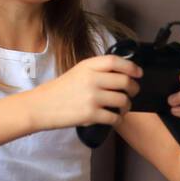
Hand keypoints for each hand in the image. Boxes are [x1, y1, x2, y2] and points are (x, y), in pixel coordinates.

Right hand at [26, 54, 141, 131]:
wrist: (40, 107)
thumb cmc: (60, 90)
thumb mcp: (78, 72)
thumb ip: (98, 70)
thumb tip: (123, 73)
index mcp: (88, 66)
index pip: (116, 61)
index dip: (132, 67)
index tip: (138, 73)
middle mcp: (91, 79)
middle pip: (125, 81)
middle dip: (134, 89)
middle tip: (132, 93)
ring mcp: (91, 97)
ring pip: (123, 100)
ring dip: (127, 106)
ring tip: (122, 108)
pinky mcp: (90, 114)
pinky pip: (115, 117)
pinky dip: (118, 119)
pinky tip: (114, 118)